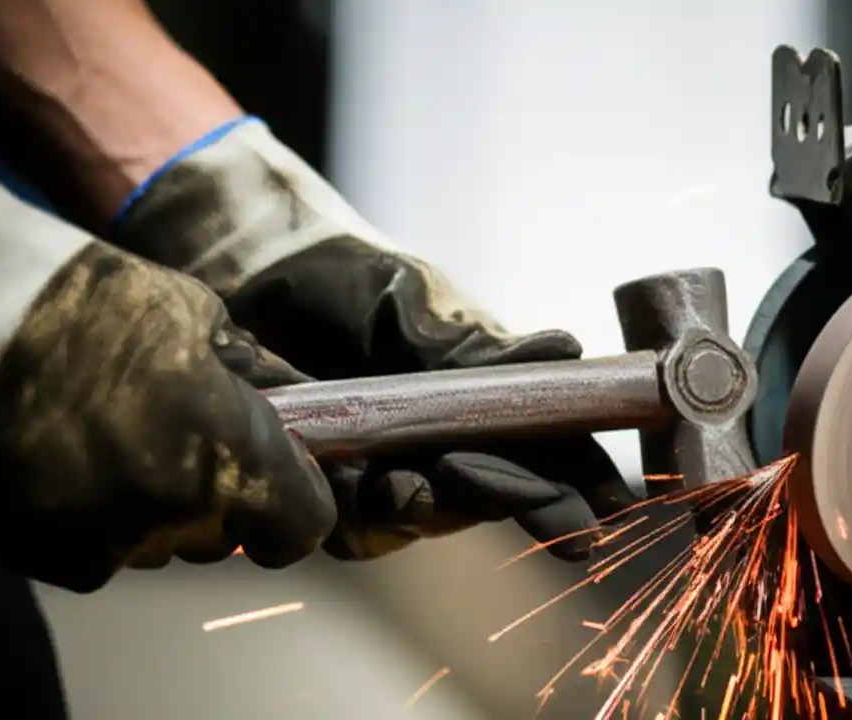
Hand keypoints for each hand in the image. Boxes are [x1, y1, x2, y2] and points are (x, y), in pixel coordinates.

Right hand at [0, 242, 336, 591]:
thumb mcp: (201, 316)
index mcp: (230, 458)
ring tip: (113, 439)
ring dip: (153, 510)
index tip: (280, 477)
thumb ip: (254, 373)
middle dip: (216, 497)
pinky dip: (92, 518)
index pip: (300, 527)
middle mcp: (175, 516)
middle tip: (182, 438)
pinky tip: (66, 460)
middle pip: (224, 536)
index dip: (295, 503)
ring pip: (159, 547)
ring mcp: (105, 544)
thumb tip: (290, 396)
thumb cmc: (94, 306)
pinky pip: (96, 551)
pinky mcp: (42, 556)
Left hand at [114, 118, 637, 560]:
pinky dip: (347, 508)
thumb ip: (480, 350)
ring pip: (416, 521)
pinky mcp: (323, 485)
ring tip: (398, 477)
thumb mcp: (414, 304)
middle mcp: (439, 443)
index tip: (602, 511)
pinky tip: (342, 478)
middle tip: (464, 474)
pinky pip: (347, 524)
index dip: (570, 489)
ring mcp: (381, 467)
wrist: (249, 269)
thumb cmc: (344, 276)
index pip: (542, 457)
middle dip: (490, 499)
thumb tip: (568, 351)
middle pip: (484, 500)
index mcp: (480, 400)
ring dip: (413, 507)